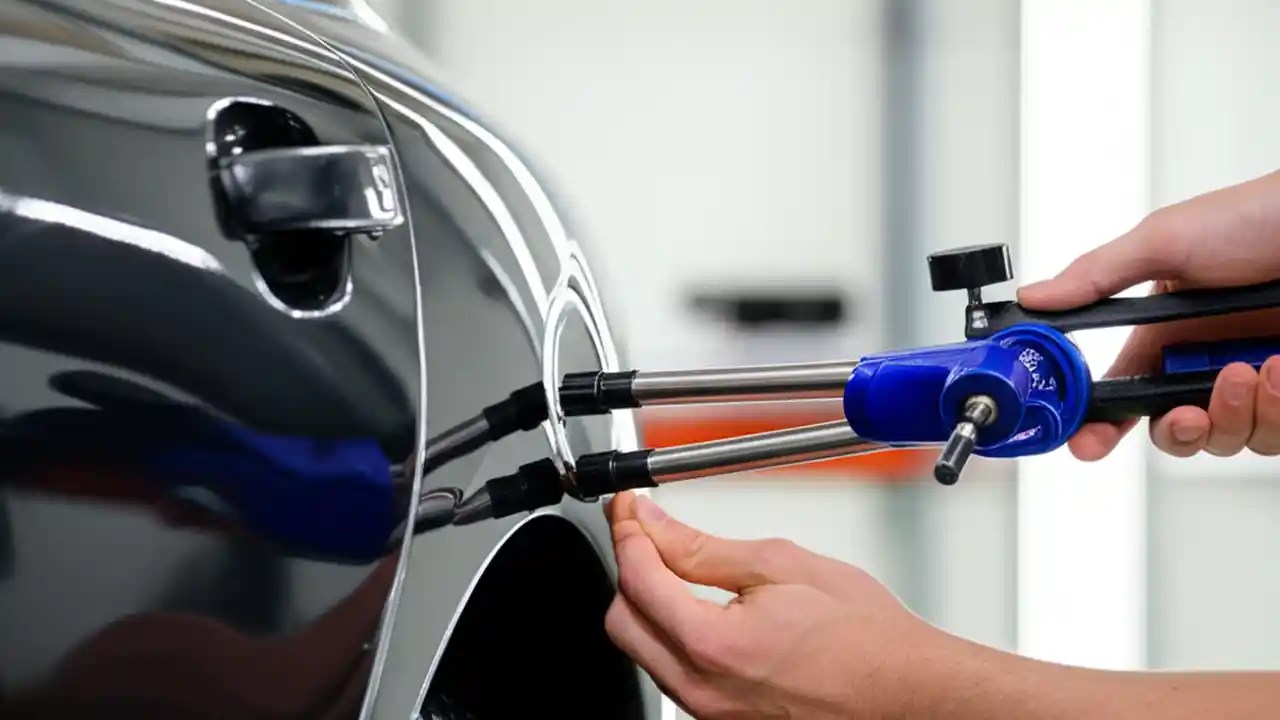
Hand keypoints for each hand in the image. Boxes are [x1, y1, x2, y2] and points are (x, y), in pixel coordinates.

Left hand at [603, 491, 948, 717]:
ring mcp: (710, 713)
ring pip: (643, 650)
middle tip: (650, 534)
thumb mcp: (781, 566)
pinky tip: (701, 609)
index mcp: (714, 646)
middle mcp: (702, 690)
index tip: (630, 510)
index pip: (637, 579)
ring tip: (682, 567)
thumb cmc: (865, 638)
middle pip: (622, 621)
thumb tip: (654, 526)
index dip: (629, 532)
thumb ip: (703, 547)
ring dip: (650, 604)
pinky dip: (674, 635)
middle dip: (630, 570)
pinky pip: (673, 673)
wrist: (907, 692)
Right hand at [1018, 169, 1279, 460]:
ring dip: (1240, 413)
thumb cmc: (1262, 218)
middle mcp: (1208, 362)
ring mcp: (1256, 379)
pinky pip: (1279, 430)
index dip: (1098, 426)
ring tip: (1254, 368)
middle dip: (1178, 430)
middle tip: (1187, 410)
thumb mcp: (1165, 241)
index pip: (1121, 394)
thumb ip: (1096, 277)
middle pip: (1176, 432)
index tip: (1085, 441)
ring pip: (1231, 439)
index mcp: (1165, 333)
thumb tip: (1036, 298)